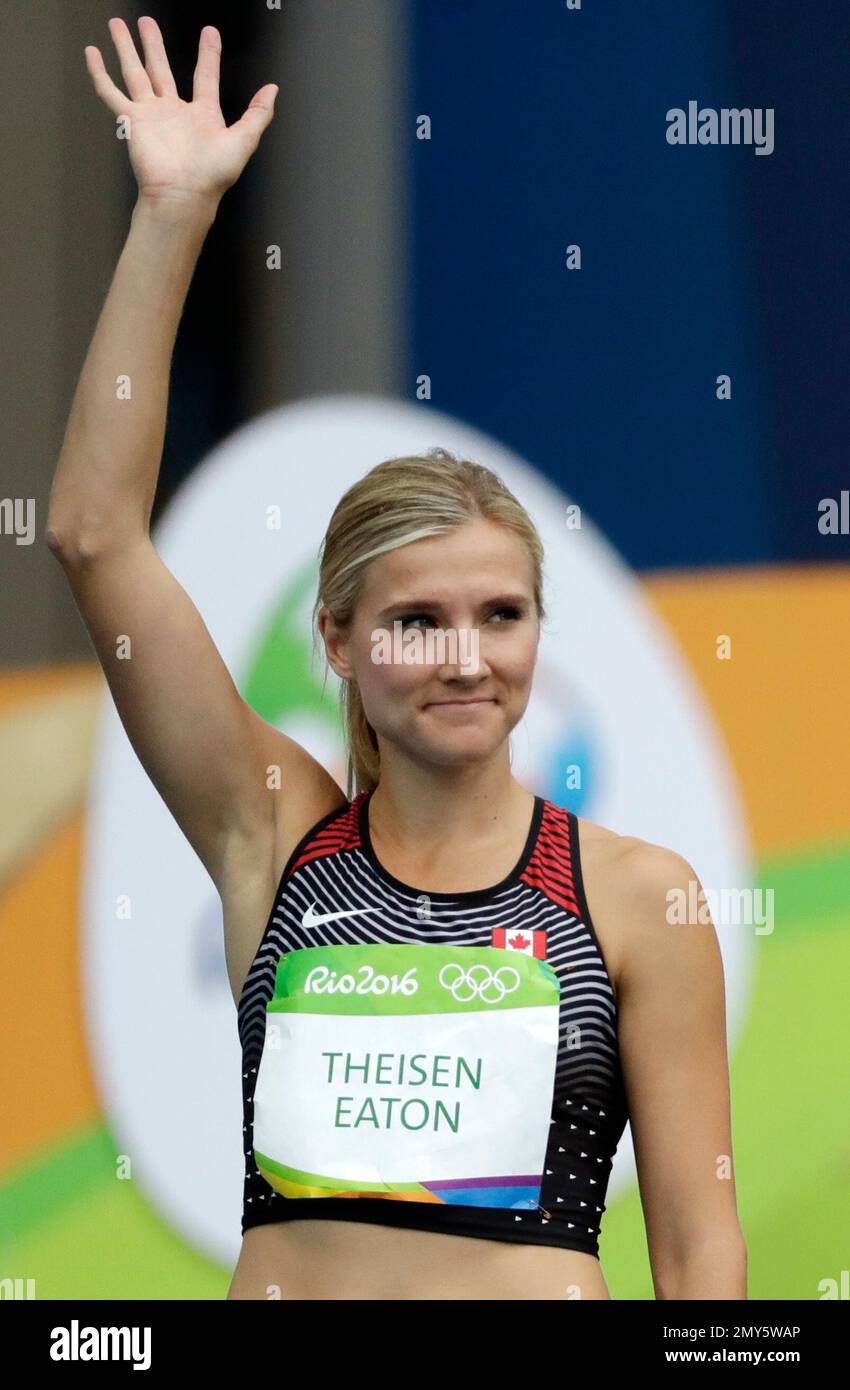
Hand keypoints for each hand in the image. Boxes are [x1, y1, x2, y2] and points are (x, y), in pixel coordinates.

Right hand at [85, 16, 277, 205]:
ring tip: (117, 25)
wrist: (183, 195)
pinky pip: (112, 93)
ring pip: (134, 72)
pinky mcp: (132, 121)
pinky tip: (92, 54)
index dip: (209, 54)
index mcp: (202, 115)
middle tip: (146, 21)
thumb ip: (258, 113)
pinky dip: (100, 74)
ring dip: (126, 48)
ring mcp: (151, 115)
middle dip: (153, 44)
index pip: (205, 76)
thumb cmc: (212, 176)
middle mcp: (174, 112)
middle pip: (161, 68)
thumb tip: (272, 90)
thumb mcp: (244, 140)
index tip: (210, 32)